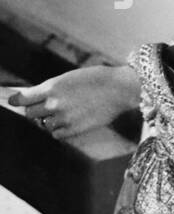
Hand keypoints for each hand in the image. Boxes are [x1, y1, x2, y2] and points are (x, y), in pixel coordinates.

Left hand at [8, 65, 140, 140]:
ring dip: (49, 121)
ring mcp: (64, 118)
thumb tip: (34, 99)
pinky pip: (57, 134)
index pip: (23, 99)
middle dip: (35, 111)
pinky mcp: (75, 129)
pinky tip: (68, 122)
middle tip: (43, 108)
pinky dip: (59, 130)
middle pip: (31, 113)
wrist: (118, 89)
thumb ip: (51, 89)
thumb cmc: (95, 80)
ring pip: (44, 125)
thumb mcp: (69, 78)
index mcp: (52, 87)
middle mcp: (54, 104)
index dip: (16, 101)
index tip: (14, 101)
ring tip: (62, 114)